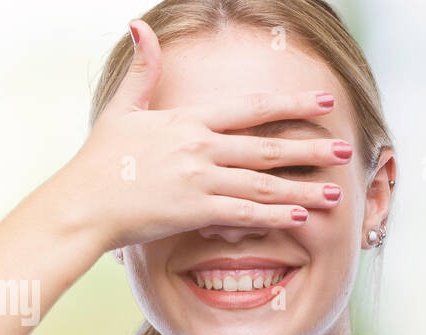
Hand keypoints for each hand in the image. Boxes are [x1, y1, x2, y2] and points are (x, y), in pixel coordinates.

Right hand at [51, 20, 351, 254]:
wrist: (80, 205)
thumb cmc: (100, 162)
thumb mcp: (121, 109)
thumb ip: (142, 71)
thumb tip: (140, 27)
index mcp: (187, 120)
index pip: (250, 108)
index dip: (290, 102)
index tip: (323, 100)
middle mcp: (199, 147)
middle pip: (266, 146)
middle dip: (309, 147)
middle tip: (344, 148)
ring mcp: (198, 180)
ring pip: (262, 183)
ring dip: (302, 187)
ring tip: (335, 191)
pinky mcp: (194, 212)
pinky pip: (244, 214)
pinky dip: (275, 215)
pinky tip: (302, 216)